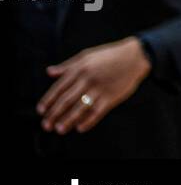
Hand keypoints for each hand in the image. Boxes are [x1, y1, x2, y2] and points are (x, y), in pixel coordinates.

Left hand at [37, 38, 151, 133]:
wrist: (135, 56)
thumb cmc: (110, 55)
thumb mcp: (87, 55)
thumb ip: (67, 65)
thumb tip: (49, 72)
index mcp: (80, 69)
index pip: (59, 87)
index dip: (48, 100)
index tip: (41, 111)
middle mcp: (88, 79)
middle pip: (67, 100)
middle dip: (54, 114)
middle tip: (46, 125)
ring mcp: (100, 89)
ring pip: (80, 108)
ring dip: (68, 120)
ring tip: (59, 129)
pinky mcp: (112, 97)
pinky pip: (97, 112)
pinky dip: (88, 121)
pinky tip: (80, 128)